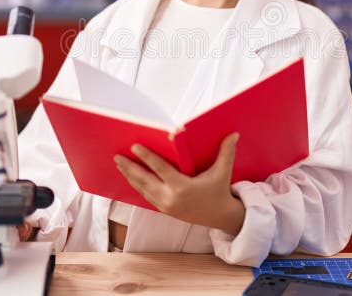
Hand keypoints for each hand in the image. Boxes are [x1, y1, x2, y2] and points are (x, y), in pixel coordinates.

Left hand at [114, 132, 244, 234]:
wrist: (219, 216)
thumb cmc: (219, 191)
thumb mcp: (222, 172)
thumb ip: (226, 152)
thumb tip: (234, 133)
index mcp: (183, 187)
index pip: (160, 169)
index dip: (147, 157)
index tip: (135, 146)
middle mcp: (171, 198)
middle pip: (145, 180)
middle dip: (130, 168)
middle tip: (117, 156)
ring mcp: (165, 205)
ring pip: (142, 189)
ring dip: (130, 176)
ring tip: (119, 164)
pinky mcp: (164, 209)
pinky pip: (146, 196)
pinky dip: (136, 185)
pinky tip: (130, 176)